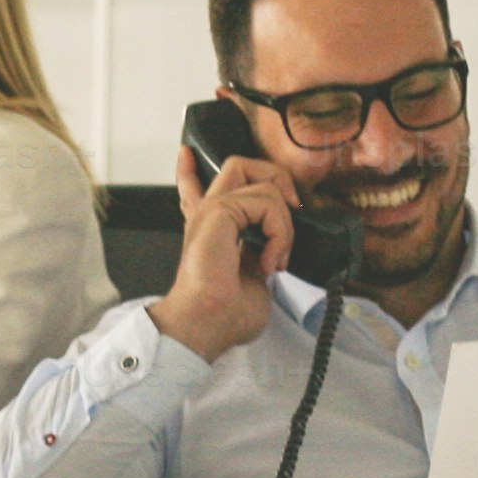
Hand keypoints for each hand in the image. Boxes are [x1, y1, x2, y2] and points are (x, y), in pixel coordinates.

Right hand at [150, 141, 297, 360]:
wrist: (207, 323)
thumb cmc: (224, 314)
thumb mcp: (252, 280)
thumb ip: (261, 257)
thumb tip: (278, 255)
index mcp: (211, 232)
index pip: (194, 190)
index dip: (190, 170)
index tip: (186, 154)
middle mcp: (208, 217)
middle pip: (238, 166)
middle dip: (276, 176)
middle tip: (292, 209)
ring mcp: (212, 211)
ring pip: (264, 182)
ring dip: (285, 222)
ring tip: (277, 256)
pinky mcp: (219, 211)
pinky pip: (267, 201)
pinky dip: (280, 231)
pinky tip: (270, 260)